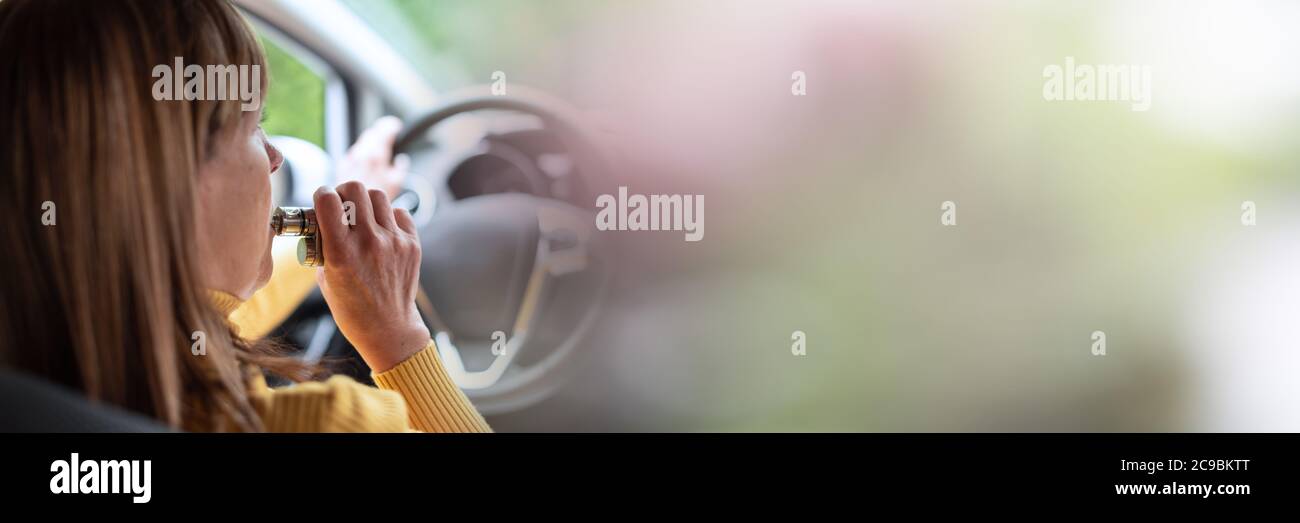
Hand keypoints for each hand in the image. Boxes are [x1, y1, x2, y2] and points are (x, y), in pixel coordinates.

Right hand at [312, 181, 427, 371]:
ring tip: (362, 217)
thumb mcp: (324, 277)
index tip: (322, 200)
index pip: (328, 200)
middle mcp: (369, 243)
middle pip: (355, 188)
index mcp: (341, 252)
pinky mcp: (412, 244)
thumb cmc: (351, 307)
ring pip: (378, 196)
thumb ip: (323, 244)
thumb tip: (322, 217)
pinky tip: (382, 230)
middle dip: (343, 192)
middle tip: (342, 205)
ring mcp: (394, 242)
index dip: (322, 193)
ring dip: (366, 201)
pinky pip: (400, 212)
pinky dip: (389, 216)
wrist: (388, 328)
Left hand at [335, 116, 409, 197]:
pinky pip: (354, 152)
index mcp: (377, 155)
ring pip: (362, 141)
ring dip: (371, 142)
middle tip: (389, 137)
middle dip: (381, 132)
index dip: (392, 125)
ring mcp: (351, 157)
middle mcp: (362, 153)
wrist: (351, 211)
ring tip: (379, 151)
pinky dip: (362, 153)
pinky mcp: (343, 163)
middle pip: (372, 133)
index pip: (384, 129)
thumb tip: (401, 159)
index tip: (397, 126)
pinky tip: (367, 163)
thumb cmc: (375, 201)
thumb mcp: (395, 184)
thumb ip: (400, 167)